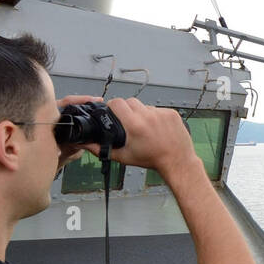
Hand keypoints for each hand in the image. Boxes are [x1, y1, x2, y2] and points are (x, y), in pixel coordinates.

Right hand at [68, 97, 199, 179]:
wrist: (177, 161)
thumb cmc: (152, 160)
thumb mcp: (124, 156)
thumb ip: (102, 149)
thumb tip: (86, 145)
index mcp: (134, 125)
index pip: (117, 102)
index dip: (112, 106)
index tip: (113, 112)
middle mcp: (148, 116)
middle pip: (130, 102)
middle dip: (126, 109)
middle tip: (128, 121)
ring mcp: (161, 113)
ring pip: (144, 106)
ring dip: (141, 113)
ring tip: (144, 127)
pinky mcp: (171, 113)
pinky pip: (158, 109)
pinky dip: (155, 116)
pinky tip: (156, 128)